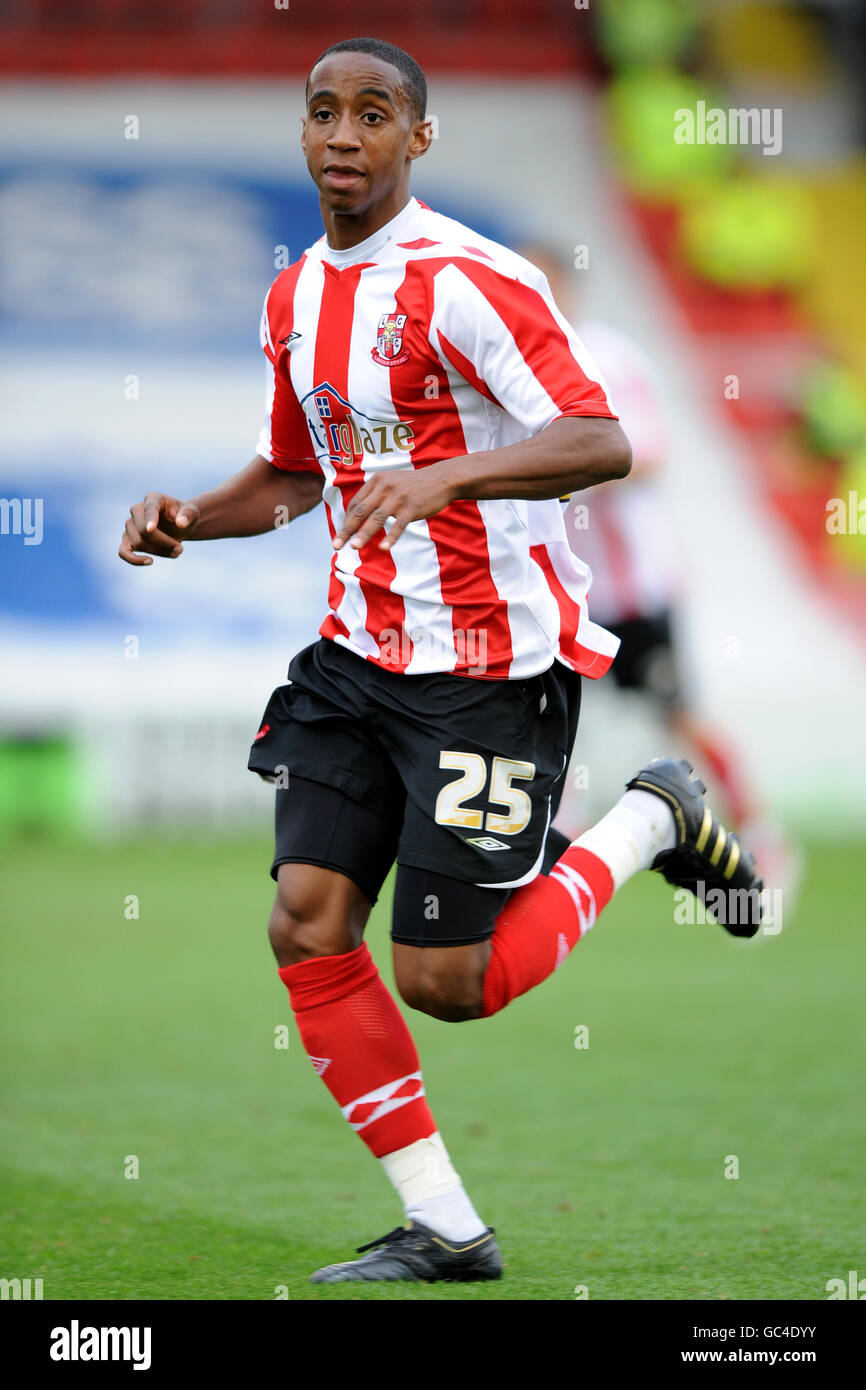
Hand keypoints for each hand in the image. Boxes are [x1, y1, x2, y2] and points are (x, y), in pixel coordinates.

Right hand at [118, 493, 200, 566]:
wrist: (178, 527)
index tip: (151, 529)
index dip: (149, 518)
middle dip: (163, 543)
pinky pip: (123, 552)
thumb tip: (181, 523)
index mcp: (153, 499)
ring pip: (138, 542)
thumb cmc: (184, 517)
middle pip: (143, 530)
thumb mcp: (192, 513)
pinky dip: (133, 560)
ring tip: (176, 552)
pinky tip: (150, 562)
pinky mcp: (128, 540)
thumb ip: (188, 515)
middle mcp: (137, 510)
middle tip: (180, 549)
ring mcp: (130, 525)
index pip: (149, 508)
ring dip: (158, 552)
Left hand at [333, 465, 457, 552]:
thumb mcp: (391, 482)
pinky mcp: (412, 507)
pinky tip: (383, 548)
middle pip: (360, 511)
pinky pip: (398, 525)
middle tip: (337, 545)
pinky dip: (390, 537)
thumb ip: (376, 494)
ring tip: (354, 547)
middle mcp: (384, 488)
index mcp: (376, 481)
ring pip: (376, 519)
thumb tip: (359, 513)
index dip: (347, 521)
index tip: (341, 535)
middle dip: (347, 530)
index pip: (356, 503)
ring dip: (363, 534)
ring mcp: (398, 498)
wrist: (441, 479)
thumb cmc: (414, 485)